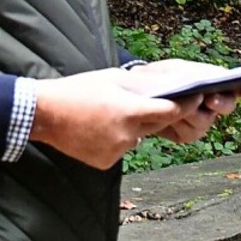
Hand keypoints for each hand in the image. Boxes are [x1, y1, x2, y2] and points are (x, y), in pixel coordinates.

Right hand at [29, 68, 197, 169]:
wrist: (44, 114)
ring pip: (139, 138)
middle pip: (157, 125)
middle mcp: (127, 135)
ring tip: (112, 113)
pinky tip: (100, 128)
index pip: (171, 112)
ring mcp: (116, 151)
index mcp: (130, 111)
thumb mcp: (113, 78)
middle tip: (150, 101)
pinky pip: (122, 149)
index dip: (185, 105)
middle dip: (158, 114)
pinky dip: (118, 139)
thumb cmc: (78, 90)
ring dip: (135, 127)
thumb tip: (167, 87)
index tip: (195, 98)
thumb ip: (142, 86)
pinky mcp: (105, 162)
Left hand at [121, 59, 240, 142]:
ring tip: (177, 107)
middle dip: (221, 103)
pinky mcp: (187, 134)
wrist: (136, 93)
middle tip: (211, 99)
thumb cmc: (159, 76)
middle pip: (226, 105)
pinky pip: (188, 133)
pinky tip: (165, 120)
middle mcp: (214, 102)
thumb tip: (204, 85)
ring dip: (191, 113)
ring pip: (205, 122)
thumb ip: (190, 75)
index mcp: (216, 82)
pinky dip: (177, 125)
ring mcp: (202, 120)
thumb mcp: (172, 69)